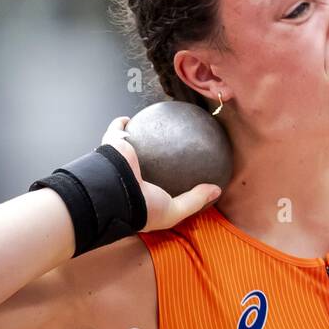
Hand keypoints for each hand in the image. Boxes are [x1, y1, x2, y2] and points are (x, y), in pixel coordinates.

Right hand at [100, 116, 222, 230]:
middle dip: (156, 154)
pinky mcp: (112, 145)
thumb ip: (195, 200)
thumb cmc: (144, 207)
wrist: (117, 194)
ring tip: (157, 127)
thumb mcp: (174, 210)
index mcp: (142, 193)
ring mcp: (120, 160)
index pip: (159, 184)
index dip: (170, 178)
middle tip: (171, 145)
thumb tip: (216, 189)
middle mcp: (130, 176)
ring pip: (132, 144)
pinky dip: (122, 123)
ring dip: (141, 135)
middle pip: (146, 161)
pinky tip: (131, 118)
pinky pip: (117, 129)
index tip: (185, 168)